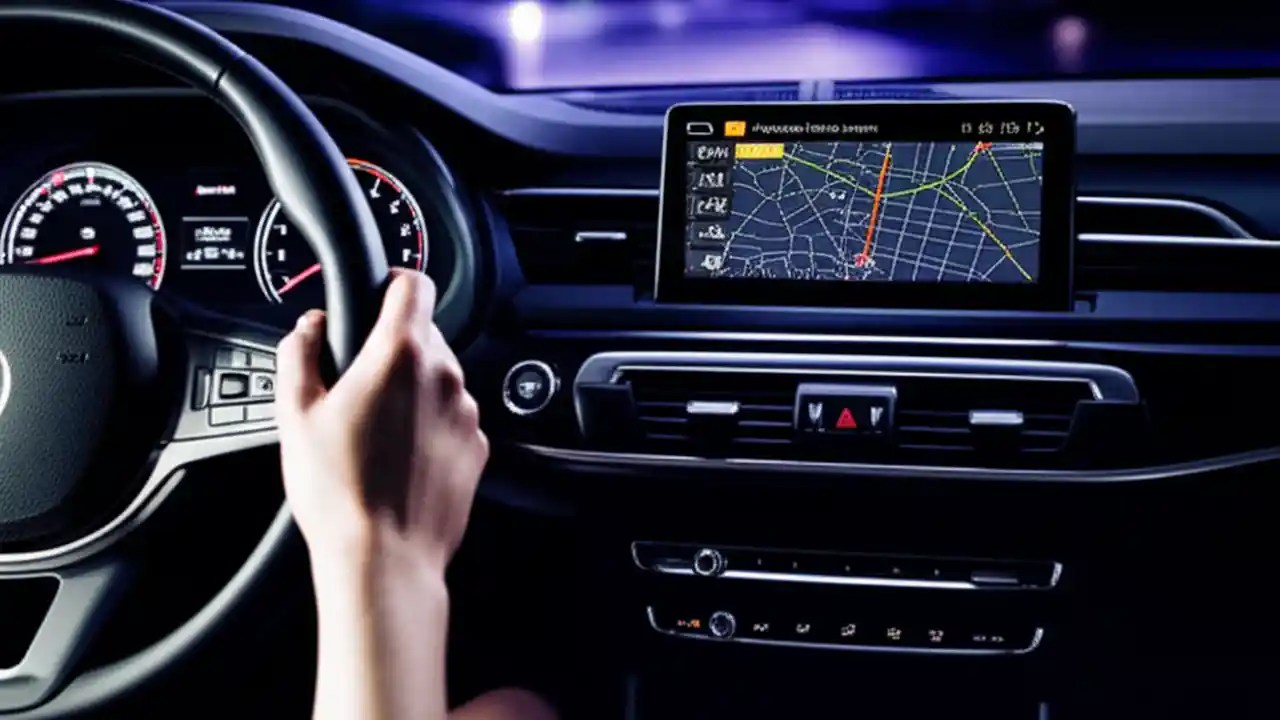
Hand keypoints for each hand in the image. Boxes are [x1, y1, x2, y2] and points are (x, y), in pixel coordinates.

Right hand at [275, 269, 487, 569]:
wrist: (384, 558)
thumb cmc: (339, 493)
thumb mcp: (295, 415)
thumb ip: (300, 354)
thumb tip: (309, 329)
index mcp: (400, 354)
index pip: (414, 284)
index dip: (393, 282)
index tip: (378, 293)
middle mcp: (444, 376)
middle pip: (424, 335)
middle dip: (392, 349)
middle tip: (357, 384)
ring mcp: (467, 413)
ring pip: (439, 379)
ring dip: (412, 391)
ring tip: (375, 432)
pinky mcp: (477, 447)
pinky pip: (452, 418)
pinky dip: (430, 426)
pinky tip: (399, 457)